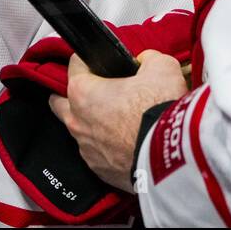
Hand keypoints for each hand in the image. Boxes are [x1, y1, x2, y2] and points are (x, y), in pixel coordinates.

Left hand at [49, 50, 187, 191]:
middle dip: (72, 95)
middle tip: (95, 90)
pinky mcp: (100, 170)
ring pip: (79, 131)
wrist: (171, 154)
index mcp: (84, 93)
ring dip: (92, 124)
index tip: (100, 61)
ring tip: (117, 120)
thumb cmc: (159, 109)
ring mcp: (87, 149)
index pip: (74, 66)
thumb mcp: (161, 67)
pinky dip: (107, 147)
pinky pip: (97, 154)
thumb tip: (146, 61)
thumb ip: (148, 59)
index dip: (89, 60)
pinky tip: (125, 142)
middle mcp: (77, 121)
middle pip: (59, 102)